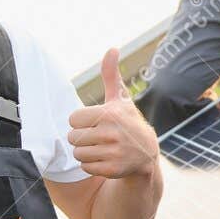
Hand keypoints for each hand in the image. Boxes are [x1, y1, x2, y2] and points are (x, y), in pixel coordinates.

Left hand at [67, 49, 158, 178]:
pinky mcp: (113, 169)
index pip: (73, 119)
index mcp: (109, 114)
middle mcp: (112, 133)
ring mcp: (114, 152)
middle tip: (98, 137)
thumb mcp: (120, 99)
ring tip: (101, 148)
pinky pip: (86, 167)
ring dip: (86, 152)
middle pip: (73, 137)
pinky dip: (92, 165)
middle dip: (82, 138)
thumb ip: (111, 75)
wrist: (146, 153)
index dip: (81, 121)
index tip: (95, 122)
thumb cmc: (127, 122)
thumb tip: (112, 48)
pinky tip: (106, 159)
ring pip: (78, 154)